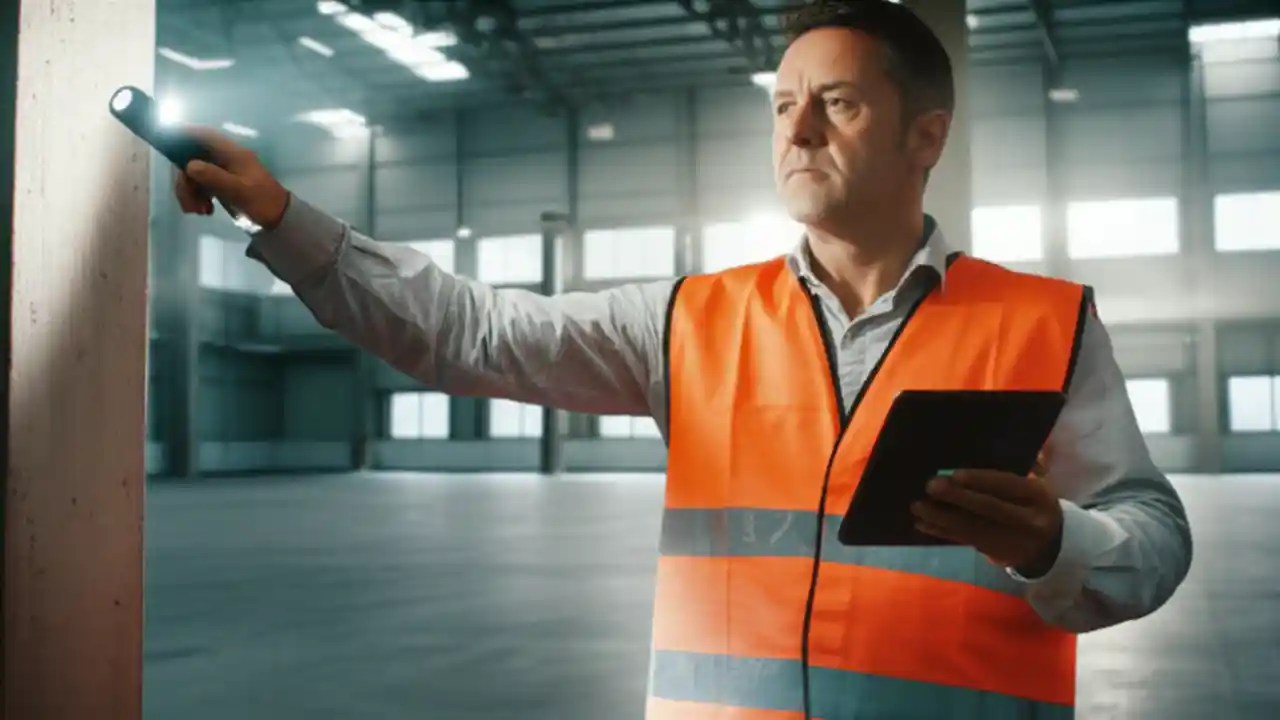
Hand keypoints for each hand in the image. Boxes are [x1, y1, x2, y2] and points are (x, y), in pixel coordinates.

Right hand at [172, 125, 289, 229]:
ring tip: (200, 212)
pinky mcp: (220, 184)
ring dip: (190, 193)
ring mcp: (222, 171)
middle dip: (185, 181)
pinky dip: (197, 198)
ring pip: (193, 174)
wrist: (278, 220)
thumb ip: (215, 177)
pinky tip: (205, 211)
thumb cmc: (262, 202)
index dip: (184, 134)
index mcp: (232, 154)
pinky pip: (199, 186)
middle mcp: (225, 159)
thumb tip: (189, 165)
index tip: (166, 140)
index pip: (205, 136)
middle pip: (192, 159)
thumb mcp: (239, 191)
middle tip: (190, 205)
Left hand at [910, 451, 1062, 576]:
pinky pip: (965, 541)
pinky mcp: (995, 553)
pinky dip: (942, 532)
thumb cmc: (1033, 504)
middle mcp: (1027, 520)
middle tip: (930, 486)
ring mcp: (1011, 540)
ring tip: (917, 506)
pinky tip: (923, 524)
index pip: (1008, 486)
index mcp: (1037, 496)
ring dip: (941, 518)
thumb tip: (972, 465)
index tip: (955, 474)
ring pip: (973, 528)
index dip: (981, 480)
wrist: (1053, 545)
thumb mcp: (1034, 487)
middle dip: (957, 498)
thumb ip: (1011, 476)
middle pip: (989, 509)